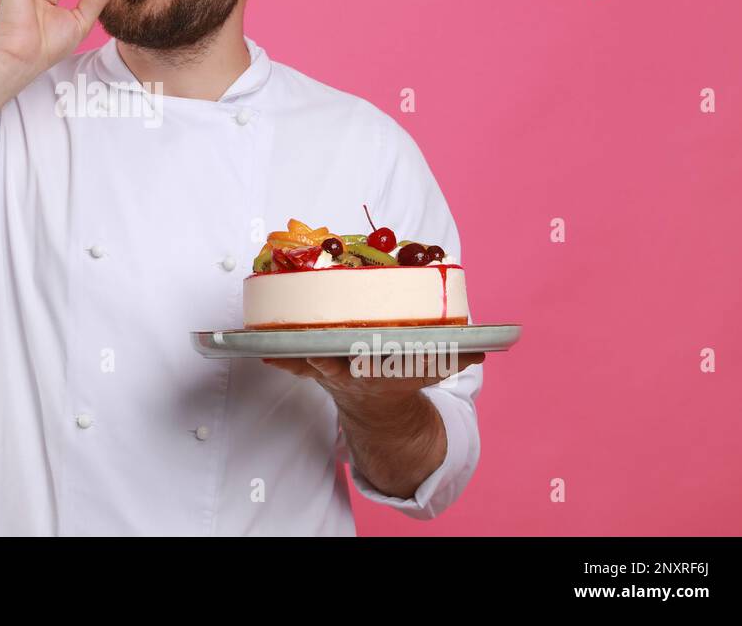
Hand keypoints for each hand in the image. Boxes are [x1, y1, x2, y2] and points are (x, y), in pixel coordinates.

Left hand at [261, 350, 484, 411]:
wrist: (376, 405)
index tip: (338, 355)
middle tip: (304, 347)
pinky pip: (286, 358)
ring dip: (284, 349)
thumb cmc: (401, 374)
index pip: (360, 364)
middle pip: (326, 360)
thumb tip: (487, 348)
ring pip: (299, 358)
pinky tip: (254, 344)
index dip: (349, 360)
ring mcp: (323, 366)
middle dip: (313, 355)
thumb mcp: (428, 371)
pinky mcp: (307, 362)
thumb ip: (455, 356)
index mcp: (372, 370)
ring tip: (264, 337)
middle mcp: (344, 369)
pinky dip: (272, 352)